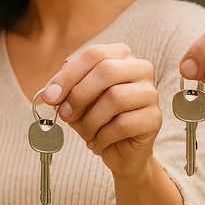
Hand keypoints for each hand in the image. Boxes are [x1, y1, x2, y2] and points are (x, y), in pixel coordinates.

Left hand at [41, 43, 160, 178]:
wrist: (120, 151)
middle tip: (65, 114)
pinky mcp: (155, 118)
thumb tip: (48, 93)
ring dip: (90, 120)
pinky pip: (123, 124)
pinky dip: (102, 137)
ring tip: (85, 132)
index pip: (94, 54)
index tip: (49, 96)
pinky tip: (98, 142)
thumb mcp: (76, 99)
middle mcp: (140, 68)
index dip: (68, 75)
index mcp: (121, 55)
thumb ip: (64, 91)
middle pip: (107, 71)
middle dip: (79, 95)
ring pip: (115, 98)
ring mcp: (150, 93)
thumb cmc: (98, 118)